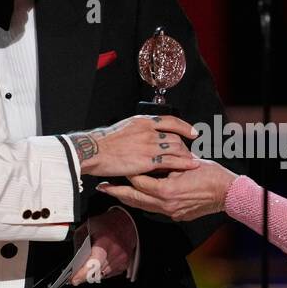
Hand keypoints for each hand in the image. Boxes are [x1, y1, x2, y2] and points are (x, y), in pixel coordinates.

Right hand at [68, 115, 199, 177]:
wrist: (94, 151)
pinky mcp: (147, 160)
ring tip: (192, 161)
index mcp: (143, 121)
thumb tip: (147, 133)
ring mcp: (148, 145)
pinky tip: (190, 166)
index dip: (184, 127)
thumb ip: (139, 130)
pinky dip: (183, 164)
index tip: (192, 132)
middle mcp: (148, 131)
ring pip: (176, 148)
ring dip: (186, 156)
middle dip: (186, 146)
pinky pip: (171, 161)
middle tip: (190, 153)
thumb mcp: (124, 127)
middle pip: (175, 137)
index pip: (170, 121)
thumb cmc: (105, 142)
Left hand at [70, 208, 138, 283]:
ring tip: (86, 267)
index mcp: (105, 242)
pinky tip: (98, 263)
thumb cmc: (107, 224)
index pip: (94, 263)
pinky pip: (108, 274)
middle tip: (75, 276)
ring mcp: (121, 260)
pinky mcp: (124, 265)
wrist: (126, 222)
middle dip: (84, 275)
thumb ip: (79, 243)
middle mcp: (115, 253)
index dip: (82, 274)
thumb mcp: (87, 227)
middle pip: (96, 272)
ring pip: (101, 275)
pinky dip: (101, 271)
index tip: (73, 279)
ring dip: (93, 274)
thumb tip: (74, 260)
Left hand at [97, 158, 237, 221]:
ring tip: (115, 193)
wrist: (228, 193)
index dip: (128, 173)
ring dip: (128, 199)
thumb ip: (166, 163)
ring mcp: (171, 212)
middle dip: (116, 192)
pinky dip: (144, 203)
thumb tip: (151, 159)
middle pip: (134, 198)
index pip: (138, 182)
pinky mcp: (176, 216)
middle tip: (102, 186)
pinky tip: (138, 197)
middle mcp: (166, 204)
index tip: (118, 167)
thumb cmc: (211, 175)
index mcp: (167, 190)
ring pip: (142, 207)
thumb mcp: (186, 163)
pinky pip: (154, 210)